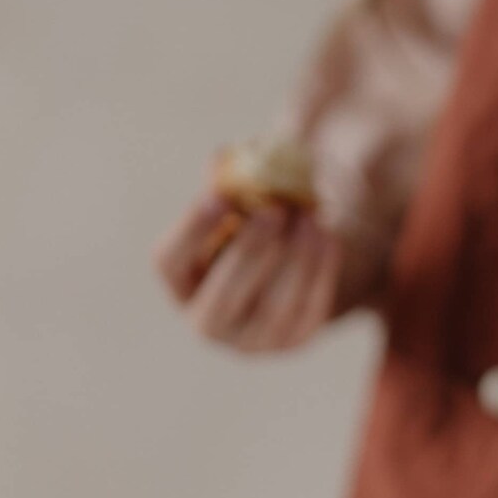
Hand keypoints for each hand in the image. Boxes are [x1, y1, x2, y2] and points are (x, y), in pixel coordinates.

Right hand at [153, 197, 346, 353]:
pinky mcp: (292, 342)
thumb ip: (230, 183)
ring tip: (311, 216)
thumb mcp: (237, 206)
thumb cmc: (252, 227)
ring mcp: (251, 341)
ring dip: (294, 259)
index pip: (169, 262)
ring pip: (273, 307)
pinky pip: (307, 311)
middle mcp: (207, 321)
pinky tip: (328, 236)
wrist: (291, 271)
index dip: (192, 230)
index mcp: (180, 283)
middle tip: (274, 209)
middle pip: (223, 294)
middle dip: (250, 250)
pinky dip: (319, 272)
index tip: (219, 195)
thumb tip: (230, 154)